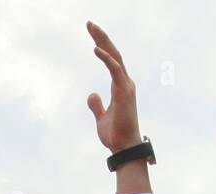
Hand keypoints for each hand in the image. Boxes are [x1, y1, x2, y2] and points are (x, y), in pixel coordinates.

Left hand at [85, 22, 141, 152]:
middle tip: (89, 23)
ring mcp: (126, 85)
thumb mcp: (101, 117)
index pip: (110, 60)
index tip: (91, 34)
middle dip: (101, 37)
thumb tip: (92, 95)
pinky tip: (96, 50)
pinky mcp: (124, 91)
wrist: (123, 147)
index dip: (101, 46)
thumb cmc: (115, 134)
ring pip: (114, 57)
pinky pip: (115, 70)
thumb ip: (97, 105)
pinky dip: (106, 59)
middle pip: (112, 53)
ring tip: (92, 29)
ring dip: (103, 42)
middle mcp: (125, 82)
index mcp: (119, 86)